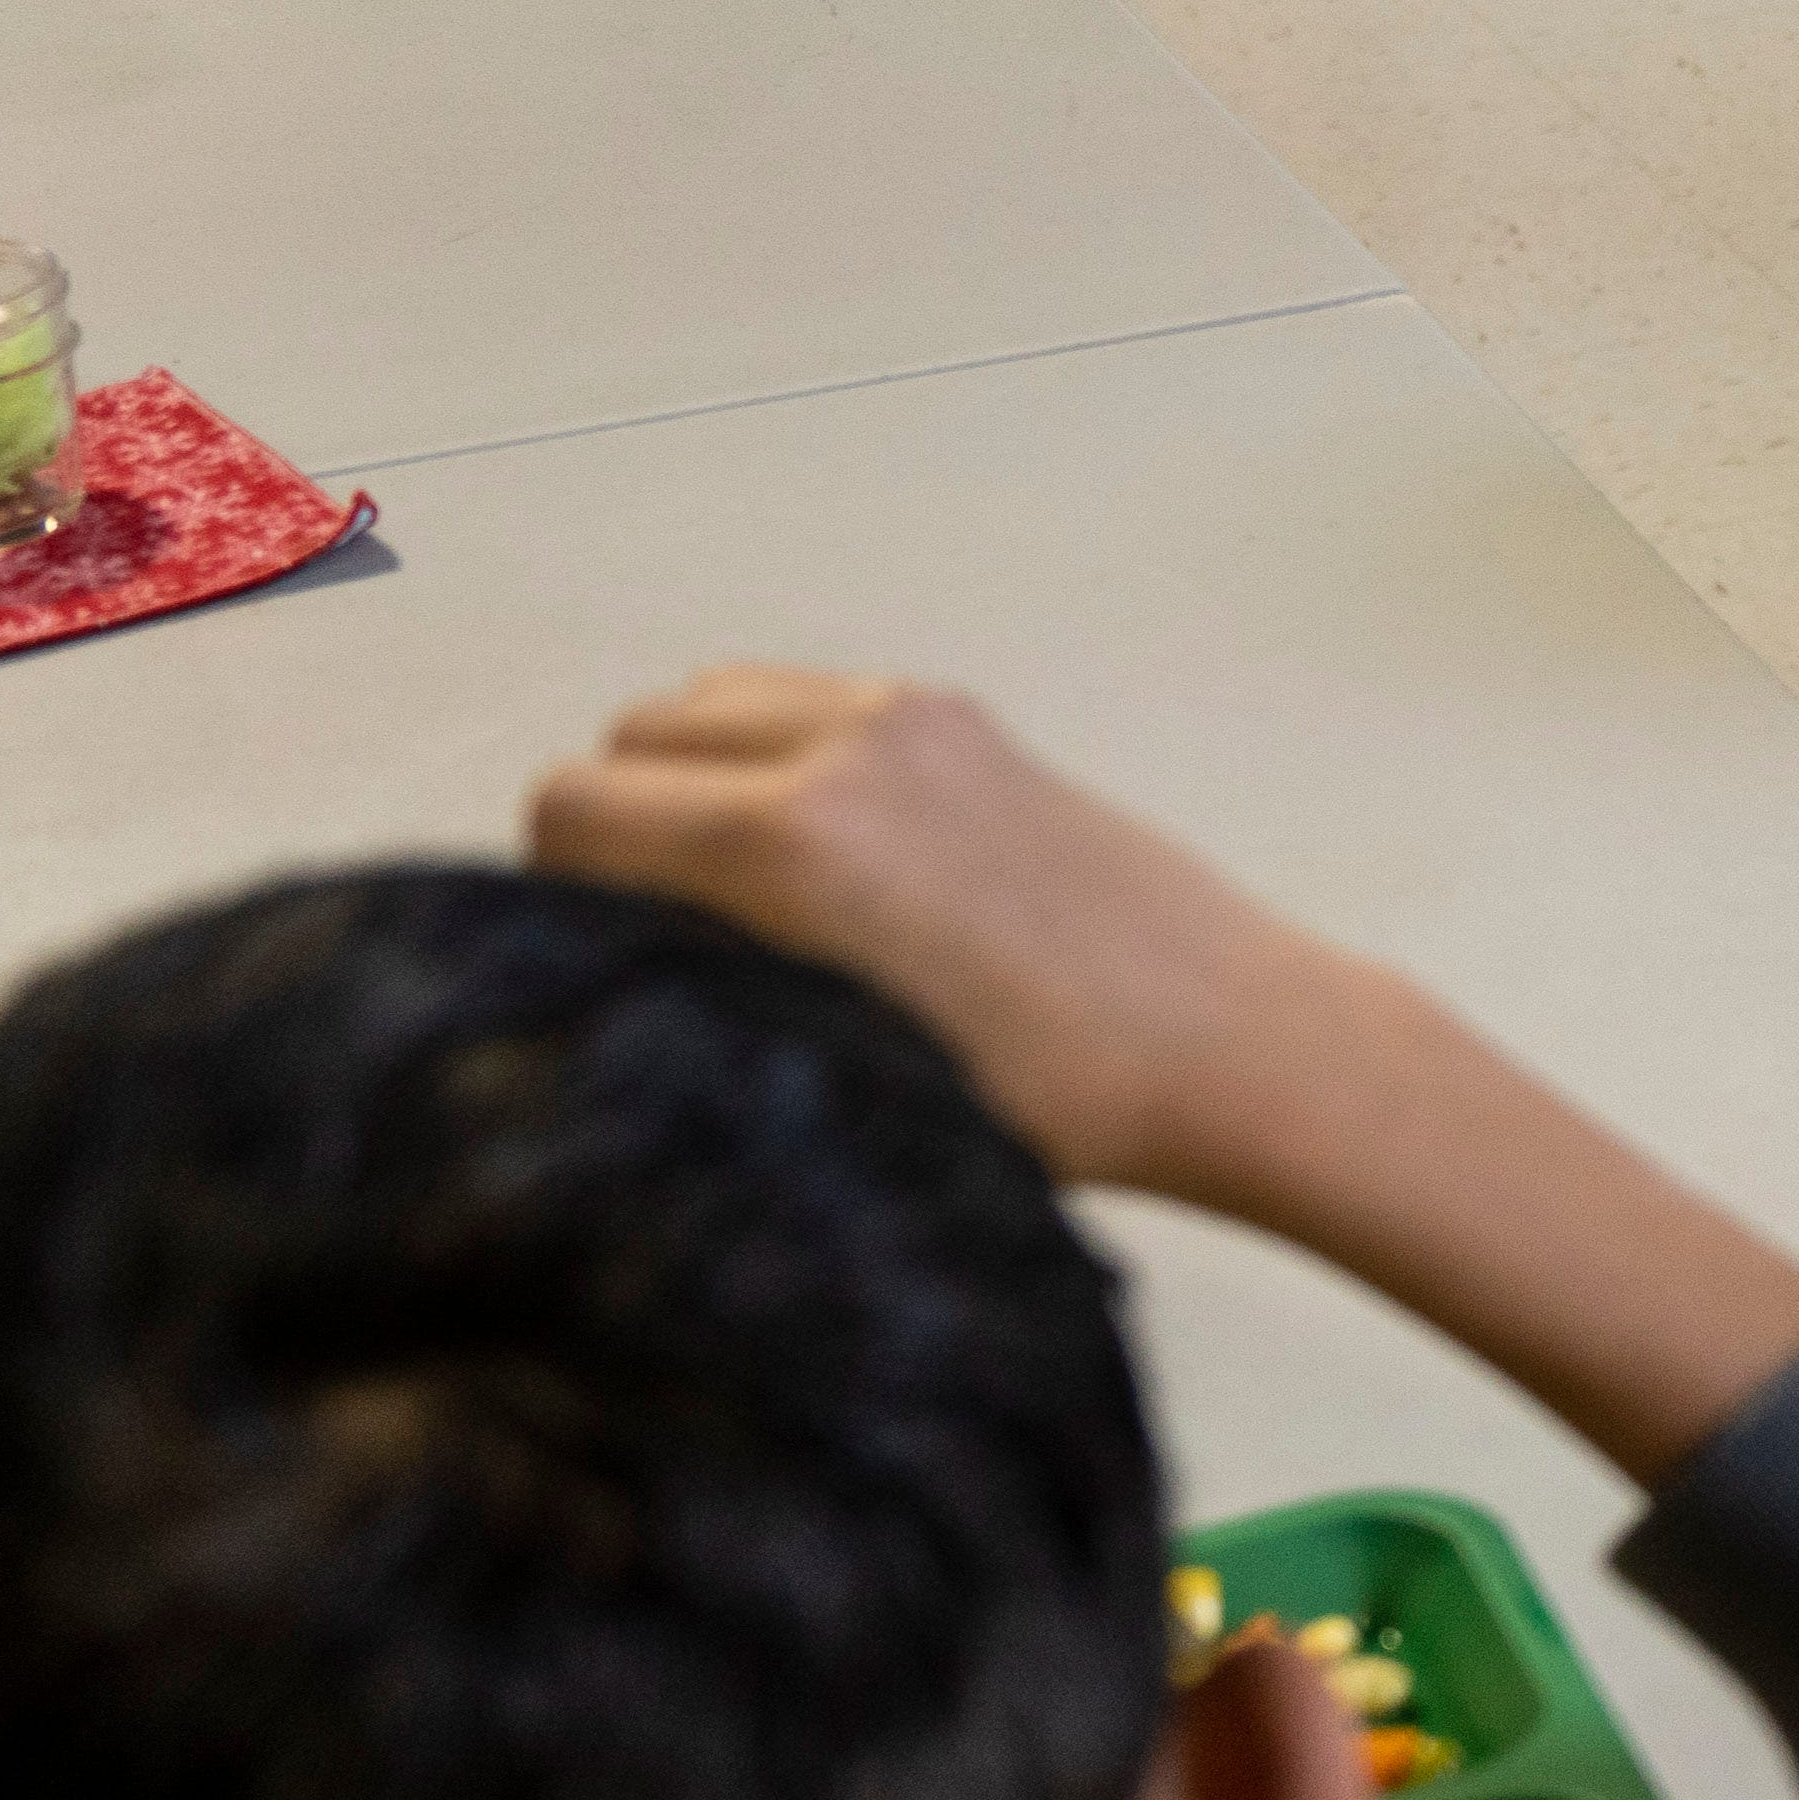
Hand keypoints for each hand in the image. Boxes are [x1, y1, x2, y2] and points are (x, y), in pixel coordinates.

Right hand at [527, 669, 1367, 1209]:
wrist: (1237, 1041)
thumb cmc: (1057, 1101)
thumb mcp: (843, 1076)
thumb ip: (705, 1000)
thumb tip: (603, 980)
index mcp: (789, 846)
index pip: (567, 813)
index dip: (560, 898)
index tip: (611, 967)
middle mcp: (839, 752)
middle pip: (623, 745)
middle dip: (619, 834)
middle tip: (677, 937)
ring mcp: (906, 718)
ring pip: (701, 703)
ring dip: (690, 780)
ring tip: (746, 892)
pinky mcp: (960, 716)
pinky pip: (799, 698)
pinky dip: (773, 753)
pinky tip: (828, 856)